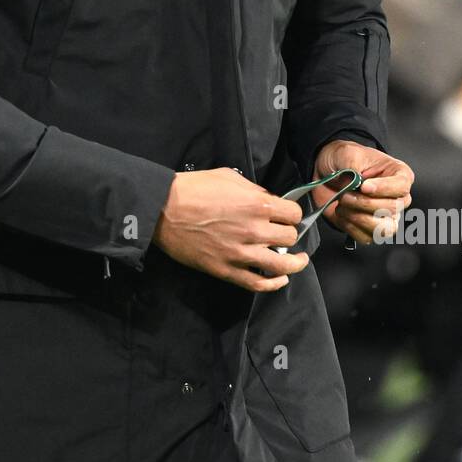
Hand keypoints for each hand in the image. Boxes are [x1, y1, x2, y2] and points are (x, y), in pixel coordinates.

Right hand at [153, 168, 308, 291]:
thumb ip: (254, 190)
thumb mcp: (228, 177)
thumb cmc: (193, 189)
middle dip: (289, 233)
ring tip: (298, 260)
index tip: (288, 216)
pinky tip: (281, 279)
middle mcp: (253, 230)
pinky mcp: (226, 270)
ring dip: (295, 263)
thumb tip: (269, 201)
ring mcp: (241, 253)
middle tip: (282, 232)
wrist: (163, 210)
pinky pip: (258, 283)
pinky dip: (274, 283)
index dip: (292, 214)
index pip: (293, 213)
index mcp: (256, 204)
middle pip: (290, 237)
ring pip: (282, 264)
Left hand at [312, 140, 413, 245]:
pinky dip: (350, 227)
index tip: (364, 186)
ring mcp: (385, 215)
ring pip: (384, 229)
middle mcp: (396, 197)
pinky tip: (342, 214)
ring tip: (343, 205)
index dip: (384, 189)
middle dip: (364, 203)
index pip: (401, 187)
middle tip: (346, 195)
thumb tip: (356, 182)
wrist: (326, 172)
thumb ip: (353, 164)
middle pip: (392, 209)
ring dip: (359, 218)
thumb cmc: (343, 160)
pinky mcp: (369, 228)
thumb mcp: (347, 152)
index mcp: (398, 174)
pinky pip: (366, 237)